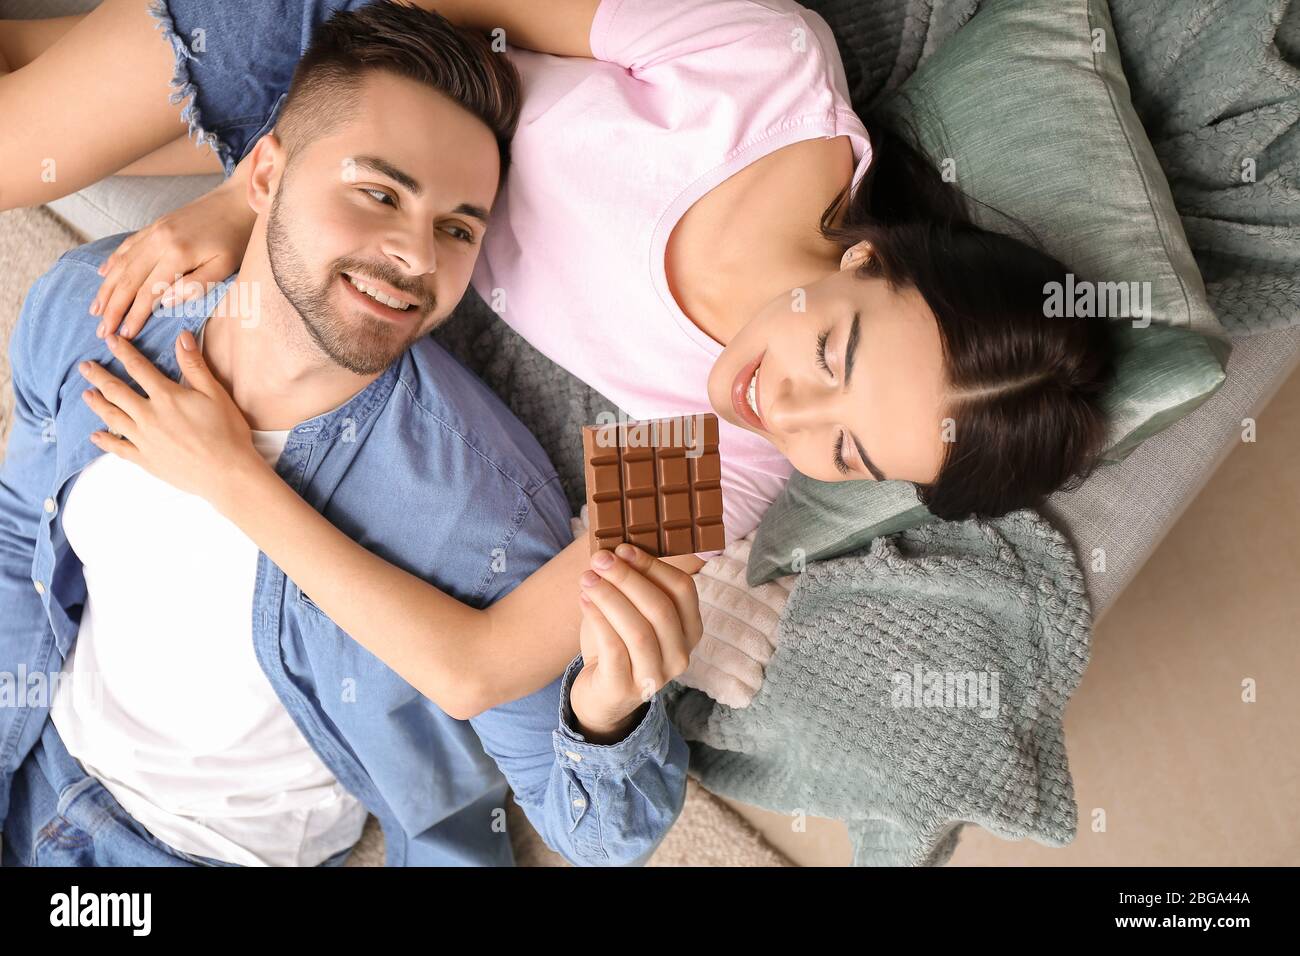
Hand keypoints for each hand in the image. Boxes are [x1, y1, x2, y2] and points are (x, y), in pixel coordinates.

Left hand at [78, 331, 269, 506]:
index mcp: (167, 397)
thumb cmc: (227, 432)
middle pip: (117, 391)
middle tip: (84, 366)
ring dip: (97, 404)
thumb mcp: (216, 394)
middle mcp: (149, 416)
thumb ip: (195, 366)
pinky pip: (119, 448)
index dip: (123, 352)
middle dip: (99, 376)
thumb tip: (182, 337)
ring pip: (112, 417)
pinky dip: (105, 441)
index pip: (138, 368)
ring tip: (87, 395)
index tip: (110, 340)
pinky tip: (96, 436)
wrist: (226, 473)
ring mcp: (144, 439)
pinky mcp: (146, 460)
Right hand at [90, 173, 253, 339]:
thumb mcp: (225, 267)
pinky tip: (103, 275)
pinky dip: (113, 262)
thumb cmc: (235, 239)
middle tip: (100, 331)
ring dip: (106, 288)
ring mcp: (153, 231)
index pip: (148, 292)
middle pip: (128, 279)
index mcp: (177, 254)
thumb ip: (196, 285)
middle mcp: (158, 241)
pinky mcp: (154, 226)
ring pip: (122, 263)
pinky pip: (127, 246)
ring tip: (95, 310)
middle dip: (112, 308)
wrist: (236, 202)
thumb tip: (165, 303)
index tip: (123, 335)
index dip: (134, 315)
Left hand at [569, 544, 703, 742]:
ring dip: (610, 597)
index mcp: (690, 630)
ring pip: (638, 629)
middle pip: (660, 608)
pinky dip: (598, 619)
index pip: (683, 590)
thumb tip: (613, 549)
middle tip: (600, 559)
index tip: (623, 548)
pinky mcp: (625, 688)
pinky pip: (614, 648)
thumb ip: (633, 586)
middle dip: (627, 578)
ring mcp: (655, 676)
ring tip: (588, 578)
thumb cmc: (619, 645)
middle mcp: (680, 654)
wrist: (601, 697)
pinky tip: (584, 601)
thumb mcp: (633, 614)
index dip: (654, 565)